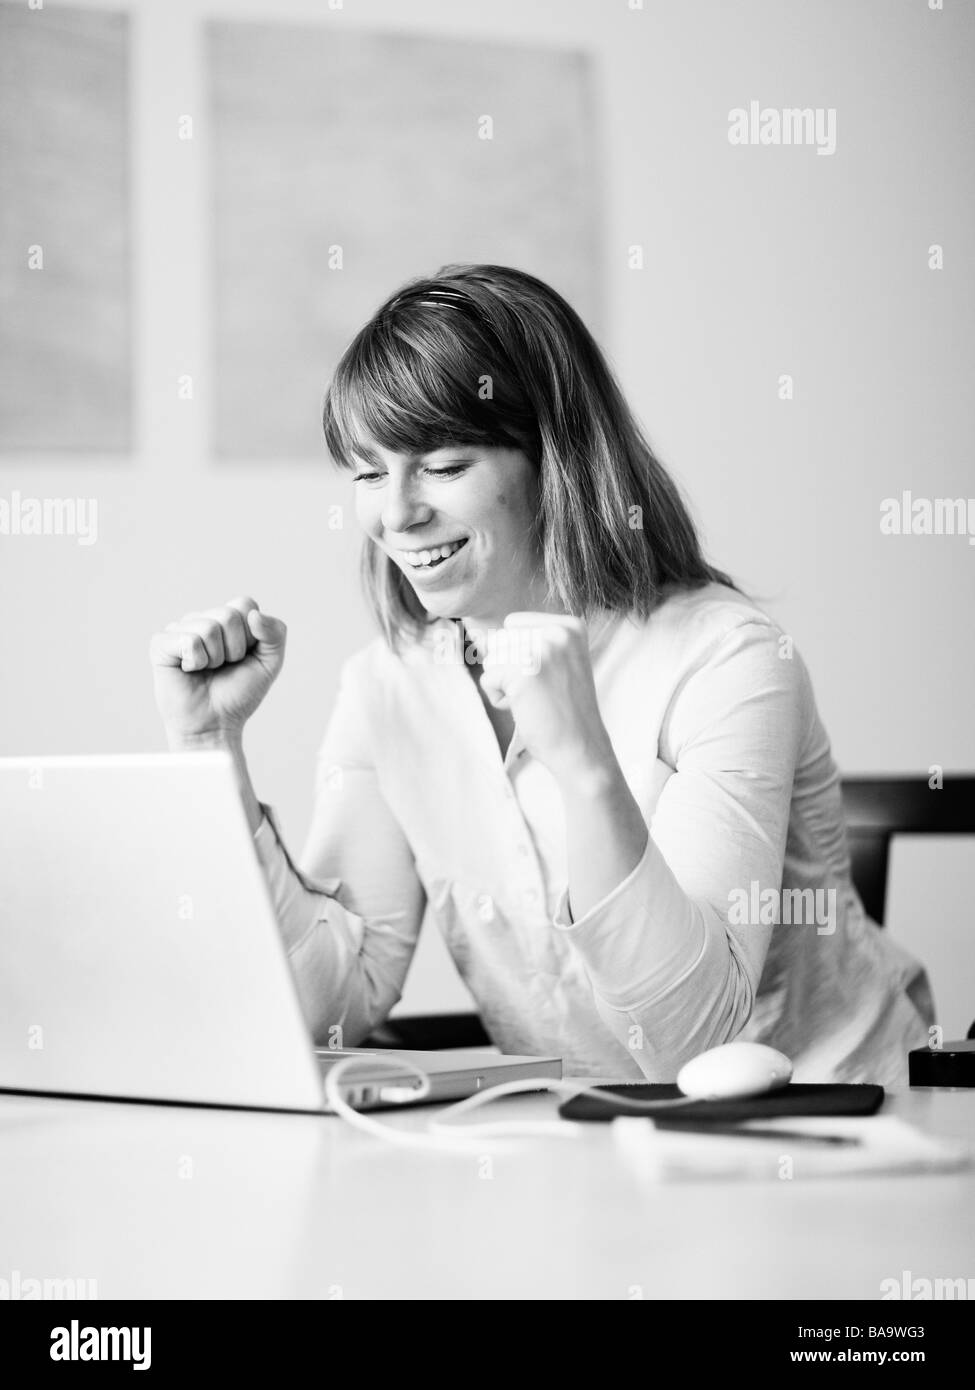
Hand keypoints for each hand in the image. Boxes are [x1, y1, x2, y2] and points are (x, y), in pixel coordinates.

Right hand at [148, 596, 286, 747]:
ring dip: (215, 659)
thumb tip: (254, 615)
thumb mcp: (269, 663)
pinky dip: (196, 662)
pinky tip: (189, 671)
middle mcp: (202, 619)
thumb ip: (275, 633)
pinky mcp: (161, 644)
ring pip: (209, 628)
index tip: (243, 656)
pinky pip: (188, 641)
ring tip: (207, 670)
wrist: (215, 723)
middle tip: (224, 667)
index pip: (245, 604)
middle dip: (234, 649)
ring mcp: (179, 629)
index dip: (250, 636)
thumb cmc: (239, 693)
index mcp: (226, 618)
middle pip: (228, 615)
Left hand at [478, 613, 615, 785]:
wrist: (581, 747)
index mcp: (570, 626)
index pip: (514, 624)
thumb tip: (480, 638)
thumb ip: (527, 643)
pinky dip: (500, 699)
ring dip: (504, 683)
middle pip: (501, 639)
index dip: (519, 654)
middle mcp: (557, 632)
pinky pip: (488, 679)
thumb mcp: (556, 663)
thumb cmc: (565, 709)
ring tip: (534, 698)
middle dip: (509, 668)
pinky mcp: (523, 671)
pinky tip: (525, 708)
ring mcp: (541, 650)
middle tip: (541, 690)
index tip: (547, 676)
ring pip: (491, 658)